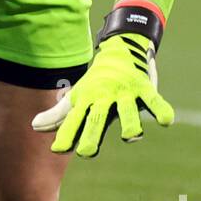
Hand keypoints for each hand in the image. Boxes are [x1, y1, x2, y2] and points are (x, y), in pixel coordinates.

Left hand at [31, 33, 173, 156]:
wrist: (121, 48)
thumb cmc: (97, 82)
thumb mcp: (78, 97)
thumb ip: (59, 115)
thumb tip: (35, 127)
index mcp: (87, 100)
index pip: (74, 120)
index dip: (66, 135)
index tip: (58, 149)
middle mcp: (104, 97)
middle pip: (97, 118)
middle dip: (92, 134)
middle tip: (86, 152)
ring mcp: (125, 93)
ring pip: (128, 111)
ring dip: (130, 124)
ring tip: (131, 137)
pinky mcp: (144, 88)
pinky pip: (154, 100)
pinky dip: (160, 109)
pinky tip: (165, 120)